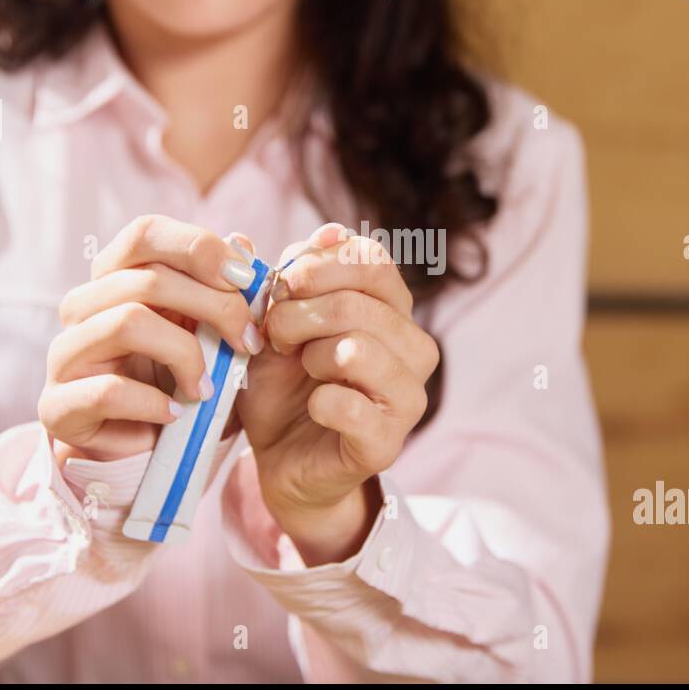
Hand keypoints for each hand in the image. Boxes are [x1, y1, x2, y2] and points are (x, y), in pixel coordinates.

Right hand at [37, 215, 264, 469]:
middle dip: (213, 307)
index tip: (245, 278)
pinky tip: (174, 413)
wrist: (139, 447)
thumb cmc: (177, 379)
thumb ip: (225, 289)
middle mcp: (82, 306)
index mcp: (115, 277)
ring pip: (128, 323)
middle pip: (148, 279)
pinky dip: (152, 403)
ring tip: (207, 390)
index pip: (144, 233)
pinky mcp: (57, 404)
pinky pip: (108, 390)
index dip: (197, 247)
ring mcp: (65, 353)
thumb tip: (242, 243)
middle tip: (247, 342)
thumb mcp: (209, 332)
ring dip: (185, 356)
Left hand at [236, 223, 440, 564]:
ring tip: (300, 369)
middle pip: (359, 305)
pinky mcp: (387, 442)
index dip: (319, 265)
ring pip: (358, 351)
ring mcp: (407, 397)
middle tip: (274, 334)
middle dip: (298, 315)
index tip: (282, 285)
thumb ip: (294, 274)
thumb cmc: (283, 384)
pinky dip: (317, 401)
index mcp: (392, 310)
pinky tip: (313, 407)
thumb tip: (328, 230)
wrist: (280, 459)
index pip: (374, 261)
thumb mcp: (276, 321)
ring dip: (310, 356)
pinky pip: (349, 405)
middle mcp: (414, 348)